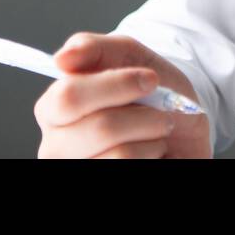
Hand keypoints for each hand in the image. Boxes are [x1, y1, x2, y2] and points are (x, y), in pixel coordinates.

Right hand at [34, 32, 211, 158]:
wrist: (180, 127)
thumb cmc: (149, 93)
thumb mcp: (129, 56)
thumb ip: (94, 48)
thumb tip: (62, 57)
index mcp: (54, 109)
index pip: (68, 98)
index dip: (116, 85)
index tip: (150, 79)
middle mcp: (56, 146)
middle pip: (100, 128)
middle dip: (143, 115)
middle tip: (159, 112)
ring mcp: (77, 169)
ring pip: (120, 156)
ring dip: (152, 137)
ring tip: (155, 132)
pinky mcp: (95, 186)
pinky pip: (132, 169)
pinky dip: (153, 155)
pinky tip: (150, 152)